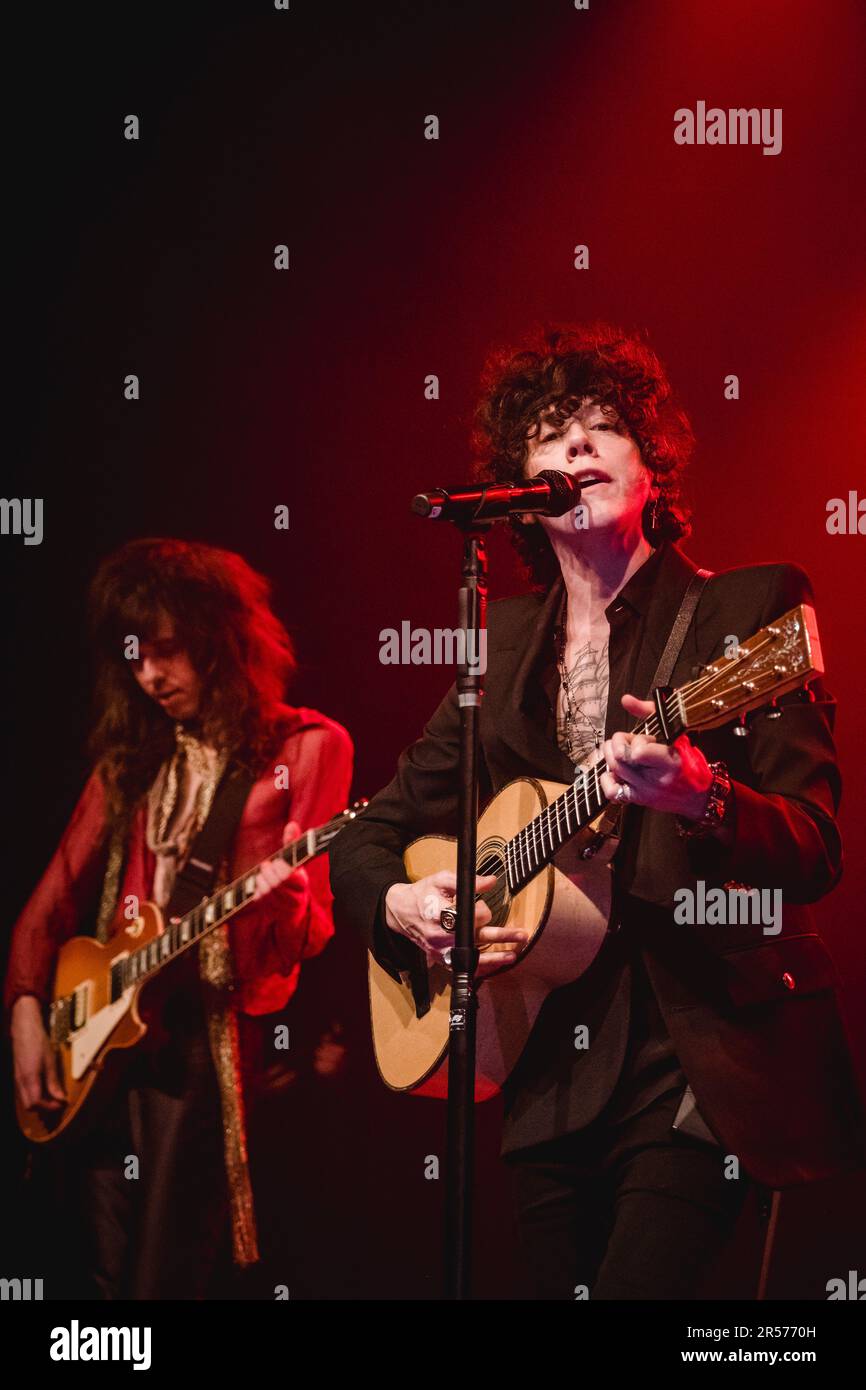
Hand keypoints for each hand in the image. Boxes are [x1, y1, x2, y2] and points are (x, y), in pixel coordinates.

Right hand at [11, 994, 66, 1112]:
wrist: (25, 1028)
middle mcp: (20, 1081)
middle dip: (44, 1108)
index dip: (50, 1107)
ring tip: (53, 1095)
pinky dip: (35, 1094)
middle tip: (58, 1102)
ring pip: (26, 1099)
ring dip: (39, 1102)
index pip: (36, 1103)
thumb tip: (60, 1097)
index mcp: (29, 1078)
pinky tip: (45, 1087)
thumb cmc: (38, 1041)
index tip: (61, 1103)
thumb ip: (53, 1082)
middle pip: (29, 1106)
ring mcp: (18, 1078)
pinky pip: (24, 1092)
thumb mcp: (50, 1061)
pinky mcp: (18, 1075)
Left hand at [250, 820, 311, 924]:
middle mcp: (294, 896)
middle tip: (266, 865)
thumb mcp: (295, 860)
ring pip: (268, 893)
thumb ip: (292, 842)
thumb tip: (291, 824)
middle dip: (270, 872)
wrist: (292, 905)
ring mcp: (282, 905)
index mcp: (302, 882)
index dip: (283, 869)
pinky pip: (259, 900)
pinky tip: (259, 885)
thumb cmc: (293, 876)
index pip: (294, 878)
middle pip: (279, 884)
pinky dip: (257, 890)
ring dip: (262, 881)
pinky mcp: (270, 911)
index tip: (277, 862)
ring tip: (262, 874)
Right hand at [384, 870, 527, 977]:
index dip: (481, 911)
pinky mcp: (441, 959)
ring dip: (496, 957)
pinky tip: (496, 965)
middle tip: (521, 934)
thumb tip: (491, 881)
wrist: (401, 912)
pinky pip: (464, 966)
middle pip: (476, 937)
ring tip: (513, 954)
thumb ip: (466, 881)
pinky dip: (481, 967)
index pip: (468, 916)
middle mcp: (441, 935)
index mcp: (439, 913)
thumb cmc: (423, 894)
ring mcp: (441, 950)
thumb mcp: (440, 880)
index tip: (482, 905)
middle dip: (501, 936)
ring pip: (472, 956)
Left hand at [600, 693, 712, 818]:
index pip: (639, 752)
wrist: (696, 796)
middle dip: (620, 742)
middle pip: (621, 757)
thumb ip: (649, 713)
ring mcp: (644, 792)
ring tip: (622, 750)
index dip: (637, 740)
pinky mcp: (637, 800)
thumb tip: (626, 700)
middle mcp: (655, 780)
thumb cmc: (688, 762)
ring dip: (612, 754)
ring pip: (613, 769)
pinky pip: (611, 791)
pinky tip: (616, 771)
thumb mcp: (676, 733)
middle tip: (629, 740)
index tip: (647, 739)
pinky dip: (607, 778)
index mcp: (669, 762)